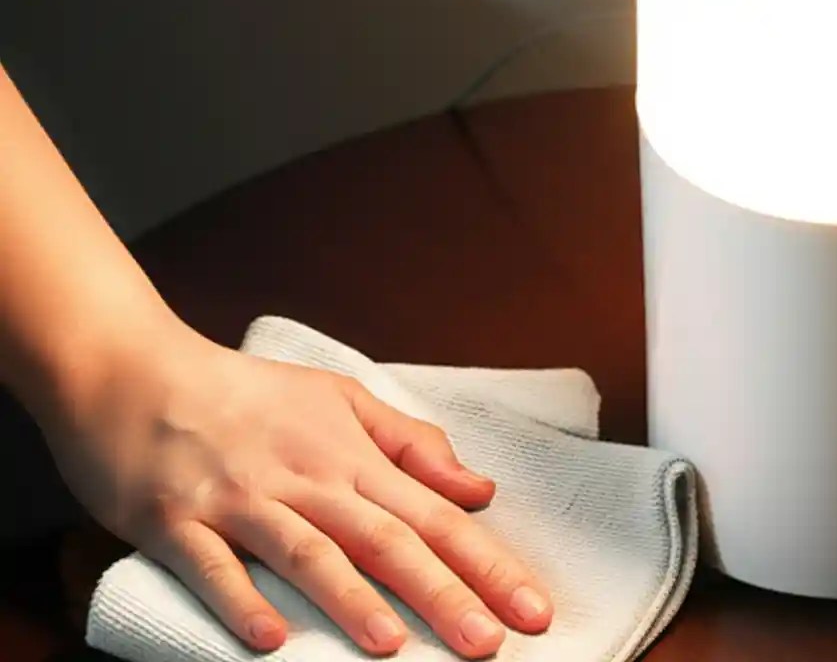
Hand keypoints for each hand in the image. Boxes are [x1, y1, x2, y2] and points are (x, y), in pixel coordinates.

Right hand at [39, 325, 552, 658]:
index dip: (487, 562)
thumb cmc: (246, 393)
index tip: (532, 608)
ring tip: (392, 645)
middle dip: (442, 592)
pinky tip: (270, 640)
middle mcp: (305, 479)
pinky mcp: (178, 521)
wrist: (135, 371)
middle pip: (385, 539)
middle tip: (489, 643)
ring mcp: (241, 500)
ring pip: (307, 552)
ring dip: (350, 600)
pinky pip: (213, 567)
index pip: (434, 514)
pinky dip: (240, 601)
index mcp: (350, 456)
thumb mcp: (341, 399)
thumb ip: (413, 445)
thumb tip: (479, 489)